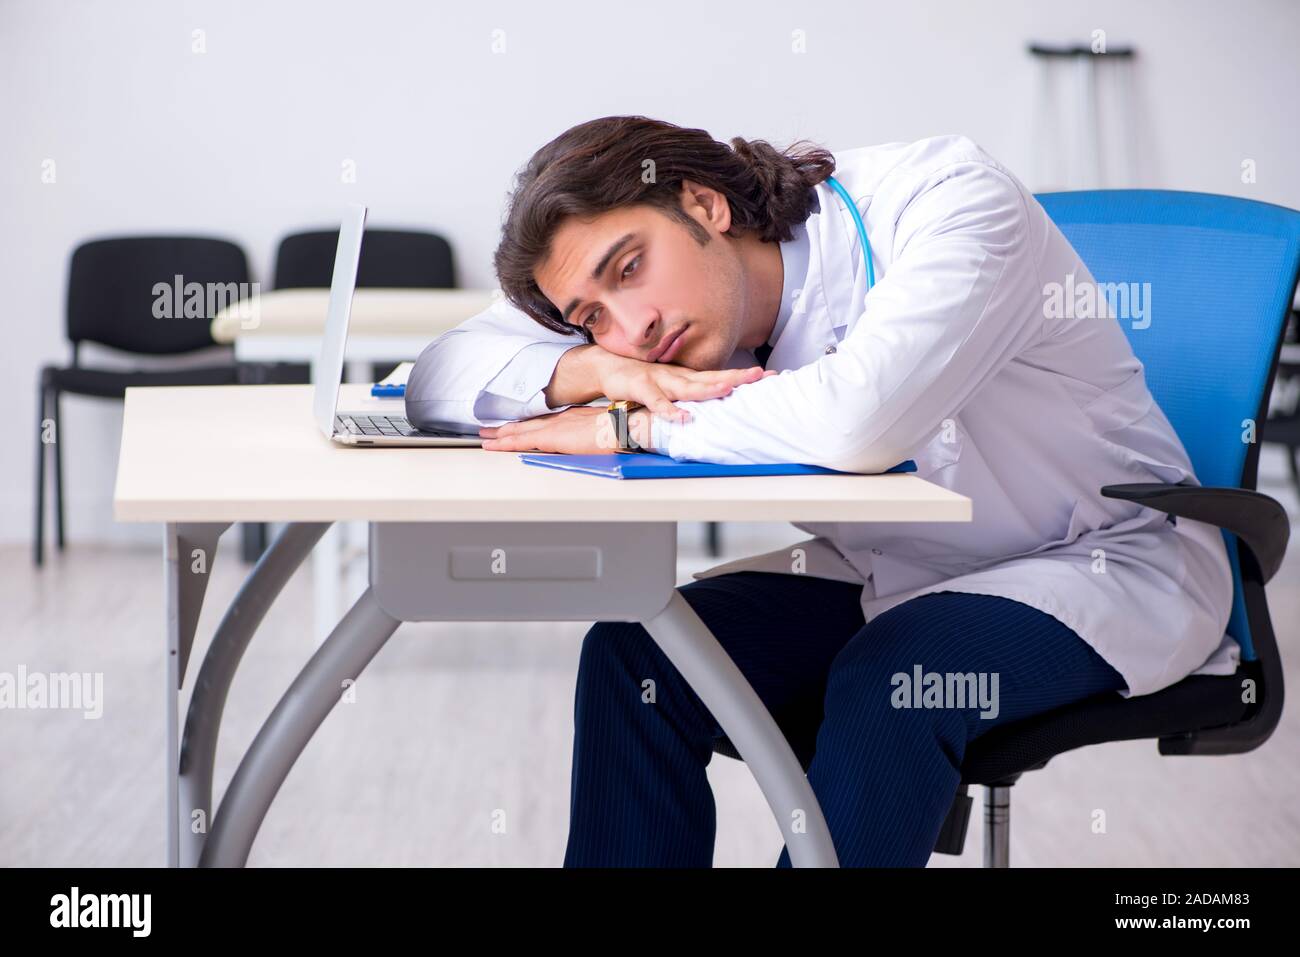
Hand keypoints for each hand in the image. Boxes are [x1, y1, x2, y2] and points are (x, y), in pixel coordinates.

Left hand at [479, 405, 627, 453]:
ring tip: (484, 436)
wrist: (626, 425)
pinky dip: (505, 443)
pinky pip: (521, 441)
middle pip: (528, 423)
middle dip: (508, 427)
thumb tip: (599, 442)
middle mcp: (561, 419)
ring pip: (520, 431)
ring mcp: (555, 427)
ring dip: (501, 434)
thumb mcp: (608, 431)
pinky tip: (492, 446)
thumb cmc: (624, 430)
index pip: (545, 421)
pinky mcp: (551, 437)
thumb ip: (597, 436)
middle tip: (489, 429)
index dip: (528, 423)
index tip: (518, 425)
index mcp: (575, 418)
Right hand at [595, 350, 777, 422]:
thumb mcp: (670, 386)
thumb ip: (691, 393)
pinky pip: (657, 402)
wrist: (608, 366)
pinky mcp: (641, 388)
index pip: (720, 375)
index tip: (769, 375)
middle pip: (711, 377)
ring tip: (728, 389)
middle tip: (759, 375)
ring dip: (707, 388)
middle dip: (736, 377)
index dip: (743, 375)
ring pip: (687, 387)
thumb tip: (716, 400)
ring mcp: (660, 381)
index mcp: (687, 377)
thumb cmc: (643, 379)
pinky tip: (682, 417)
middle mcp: (678, 377)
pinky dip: (670, 410)